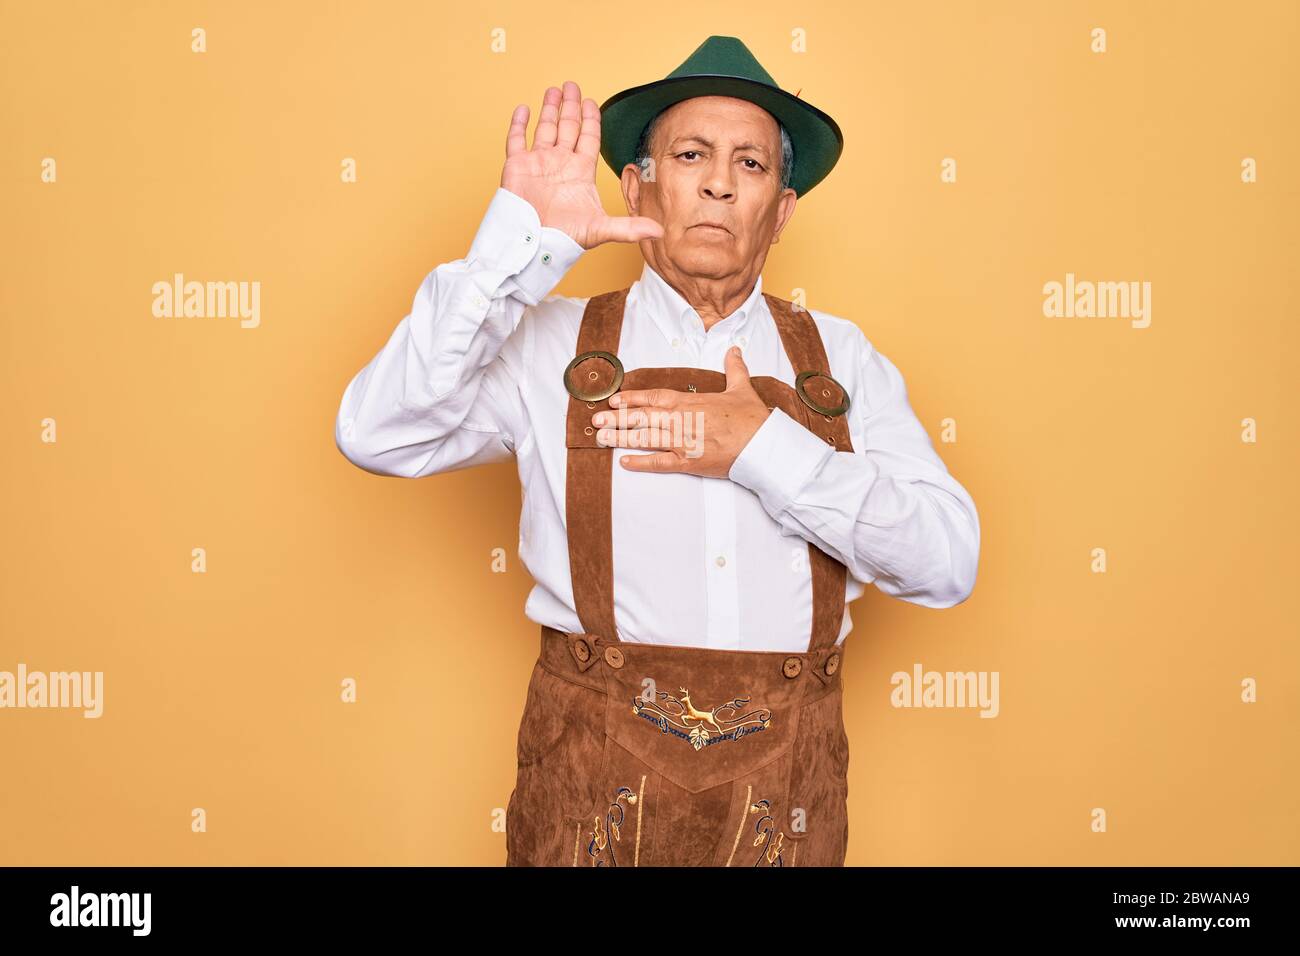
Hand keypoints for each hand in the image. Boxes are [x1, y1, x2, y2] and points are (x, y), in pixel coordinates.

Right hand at [502, 81, 663, 249]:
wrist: (534, 246)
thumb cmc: (565, 240)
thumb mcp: (600, 230)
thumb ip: (629, 228)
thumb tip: (659, 232)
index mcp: (580, 172)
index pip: (588, 138)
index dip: (590, 119)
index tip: (591, 102)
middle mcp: (560, 164)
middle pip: (568, 127)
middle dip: (570, 106)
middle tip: (572, 85)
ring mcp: (538, 163)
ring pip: (545, 128)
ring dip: (549, 109)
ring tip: (554, 90)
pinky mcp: (517, 166)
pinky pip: (517, 139)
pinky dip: (519, 124)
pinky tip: (524, 109)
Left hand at [590, 347, 772, 477]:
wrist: (763, 445)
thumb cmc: (752, 419)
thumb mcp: (741, 388)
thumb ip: (734, 368)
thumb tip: (734, 350)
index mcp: (690, 402)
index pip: (653, 397)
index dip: (631, 398)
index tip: (614, 399)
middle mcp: (681, 420)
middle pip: (642, 418)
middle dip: (617, 418)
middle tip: (597, 420)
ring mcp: (682, 442)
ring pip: (645, 438)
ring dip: (621, 438)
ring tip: (602, 438)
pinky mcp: (688, 463)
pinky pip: (659, 463)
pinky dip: (640, 463)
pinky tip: (624, 462)